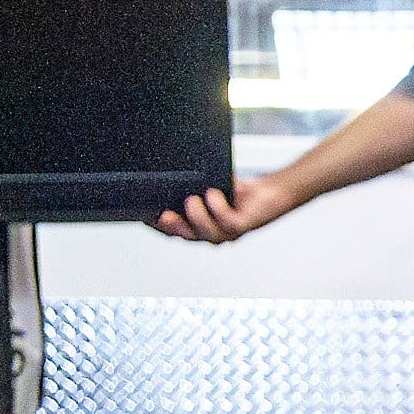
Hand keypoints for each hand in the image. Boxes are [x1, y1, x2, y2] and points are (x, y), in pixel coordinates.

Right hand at [151, 174, 293, 245]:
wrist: (270, 193)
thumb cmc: (238, 192)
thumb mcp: (207, 189)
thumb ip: (189, 190)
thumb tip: (167, 177)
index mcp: (197, 227)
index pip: (172, 232)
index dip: (156, 227)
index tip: (143, 215)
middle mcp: (210, 234)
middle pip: (187, 236)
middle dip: (173, 227)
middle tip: (162, 215)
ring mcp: (227, 233)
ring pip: (207, 233)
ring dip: (197, 217)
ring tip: (191, 199)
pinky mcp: (243, 226)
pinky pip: (228, 222)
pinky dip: (218, 208)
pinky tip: (213, 194)